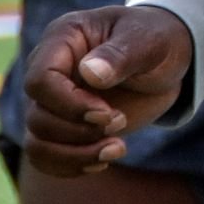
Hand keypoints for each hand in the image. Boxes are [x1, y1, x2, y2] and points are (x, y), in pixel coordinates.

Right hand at [19, 6, 193, 177]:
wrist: (165, 58)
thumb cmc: (156, 38)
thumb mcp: (148, 39)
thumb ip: (120, 54)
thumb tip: (90, 73)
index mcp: (63, 38)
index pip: (40, 80)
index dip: (69, 105)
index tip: (108, 113)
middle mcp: (50, 70)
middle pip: (38, 116)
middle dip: (79, 131)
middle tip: (120, 123)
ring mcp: (53, 100)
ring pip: (37, 141)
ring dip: (75, 155)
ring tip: (118, 149)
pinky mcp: (63, 125)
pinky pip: (45, 156)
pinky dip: (70, 165)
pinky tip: (103, 160)